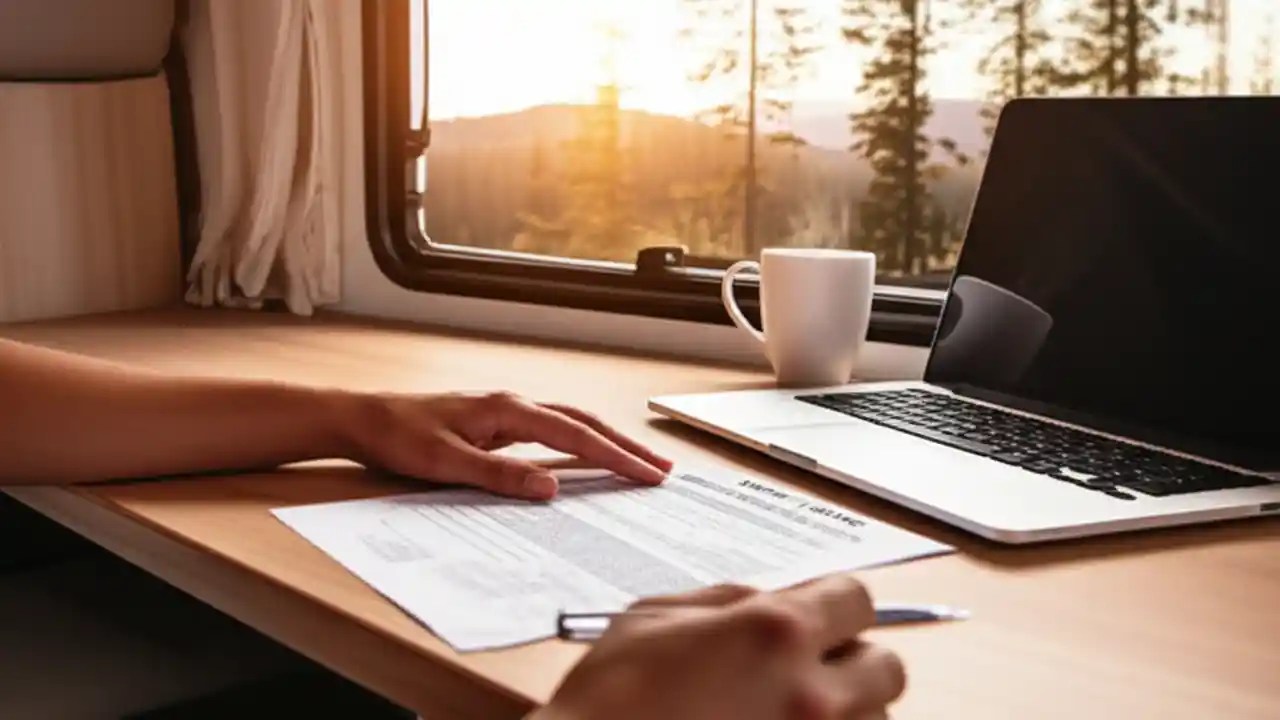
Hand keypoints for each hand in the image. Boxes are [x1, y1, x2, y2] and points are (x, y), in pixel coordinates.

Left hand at [346, 391, 671, 499]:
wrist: (364, 418)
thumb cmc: (398, 437)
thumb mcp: (445, 463)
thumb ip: (499, 476)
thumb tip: (551, 488)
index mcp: (508, 410)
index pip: (576, 435)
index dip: (616, 457)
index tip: (648, 473)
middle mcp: (513, 404)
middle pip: (584, 423)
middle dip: (625, 446)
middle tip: (661, 468)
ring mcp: (506, 412)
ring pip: (571, 423)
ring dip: (606, 442)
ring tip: (637, 461)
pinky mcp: (497, 422)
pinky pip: (552, 430)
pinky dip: (580, 442)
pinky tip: (588, 455)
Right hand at [535, 576, 905, 719]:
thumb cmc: (607, 701)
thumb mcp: (652, 617)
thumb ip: (723, 600)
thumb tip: (765, 599)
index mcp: (775, 633)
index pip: (857, 600)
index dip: (836, 603)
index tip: (821, 616)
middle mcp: (809, 695)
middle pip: (887, 669)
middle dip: (855, 662)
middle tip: (813, 670)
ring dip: (846, 712)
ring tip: (793, 712)